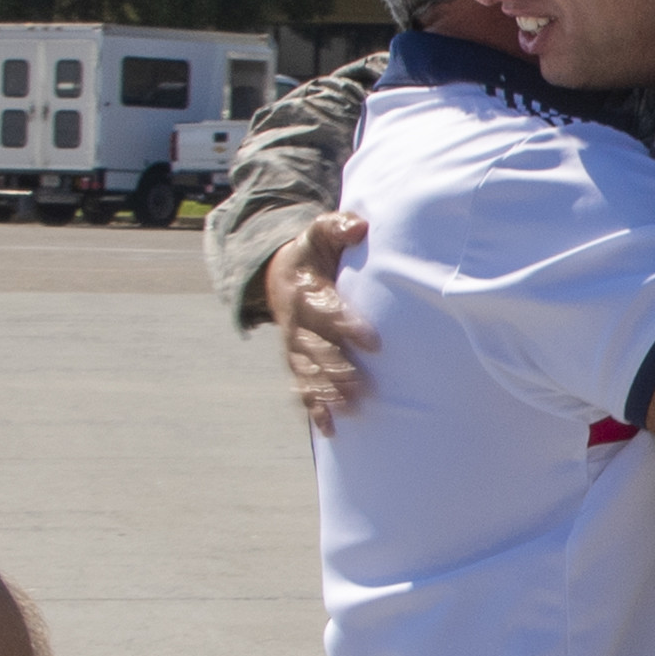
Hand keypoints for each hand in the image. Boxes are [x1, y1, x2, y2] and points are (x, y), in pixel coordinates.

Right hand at [267, 212, 374, 428]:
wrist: (280, 274)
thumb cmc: (313, 254)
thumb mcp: (320, 233)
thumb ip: (338, 227)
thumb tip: (360, 225)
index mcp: (305, 293)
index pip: (327, 311)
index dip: (348, 326)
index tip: (374, 342)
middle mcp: (296, 324)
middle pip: (318, 350)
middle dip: (339, 370)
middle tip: (364, 388)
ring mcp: (295, 347)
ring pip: (310, 374)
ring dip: (329, 393)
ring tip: (352, 409)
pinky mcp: (296, 363)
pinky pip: (302, 388)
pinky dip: (314, 410)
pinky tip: (330, 430)